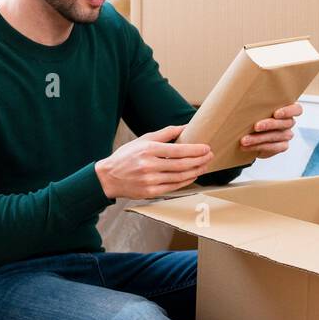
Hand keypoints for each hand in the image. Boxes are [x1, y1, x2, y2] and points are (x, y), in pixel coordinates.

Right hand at [95, 125, 213, 199]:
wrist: (108, 177)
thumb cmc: (127, 156)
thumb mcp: (143, 140)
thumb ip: (165, 133)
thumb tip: (185, 127)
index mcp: (148, 150)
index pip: (178, 150)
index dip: (195, 150)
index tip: (206, 147)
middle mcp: (149, 165)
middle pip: (181, 164)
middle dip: (199, 160)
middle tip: (210, 156)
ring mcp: (150, 180)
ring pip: (179, 177)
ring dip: (195, 171)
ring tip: (204, 166)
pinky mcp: (150, 192)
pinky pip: (173, 187)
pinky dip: (185, 182)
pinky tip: (193, 176)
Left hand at [238, 103, 301, 158]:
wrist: (249, 134)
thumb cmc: (253, 115)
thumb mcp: (255, 106)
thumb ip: (255, 101)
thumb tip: (239, 93)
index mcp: (286, 109)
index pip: (296, 110)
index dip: (289, 112)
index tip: (276, 113)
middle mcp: (289, 122)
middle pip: (285, 123)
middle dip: (269, 124)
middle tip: (256, 126)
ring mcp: (286, 135)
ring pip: (276, 136)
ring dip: (259, 138)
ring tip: (244, 140)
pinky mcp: (281, 146)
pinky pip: (273, 147)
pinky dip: (258, 147)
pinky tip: (247, 146)